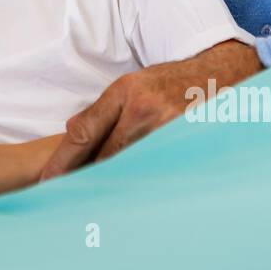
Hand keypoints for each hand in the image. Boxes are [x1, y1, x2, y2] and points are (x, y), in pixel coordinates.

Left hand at [40, 39, 260, 180]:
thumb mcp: (134, 83)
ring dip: (115, 180)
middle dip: (87, 176)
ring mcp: (169, 129)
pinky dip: (143, 180)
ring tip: (99, 196)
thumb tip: (71, 132)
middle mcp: (146, 109)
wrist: (222, 73)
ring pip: (130, 166)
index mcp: (127, 92)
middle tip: (68, 196)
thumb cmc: (173, 81)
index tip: (48, 181)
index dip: (63, 161)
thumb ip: (103, 110)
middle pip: (105, 156)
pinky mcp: (188, 144)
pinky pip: (156, 169)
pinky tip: (134, 188)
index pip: (85, 132)